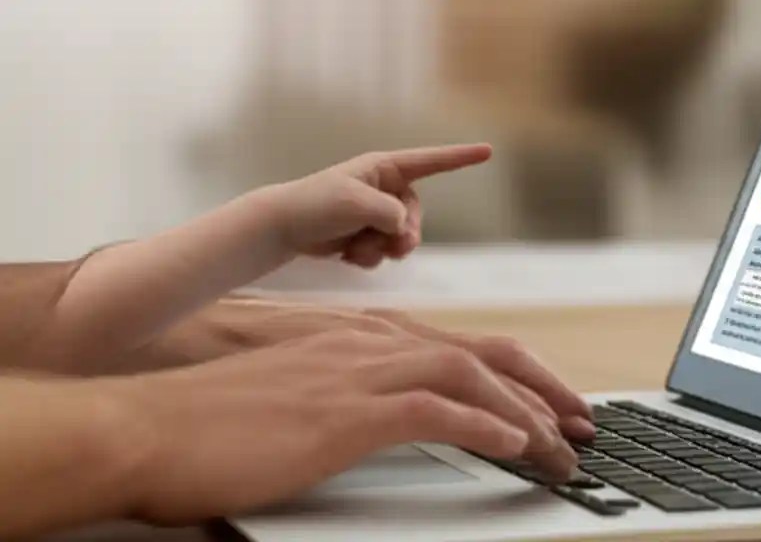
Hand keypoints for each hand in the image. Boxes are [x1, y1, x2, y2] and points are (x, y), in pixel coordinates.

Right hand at [106, 329, 578, 524]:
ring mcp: (358, 373)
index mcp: (363, 341)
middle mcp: (370, 345)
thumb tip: (387, 418)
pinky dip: (484, 426)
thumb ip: (349, 398)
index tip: (552, 406)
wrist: (149, 427)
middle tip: (582, 425)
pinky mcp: (344, 412)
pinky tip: (513, 446)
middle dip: (544, 389)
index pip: (463, 348)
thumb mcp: (299, 399)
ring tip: (562, 449)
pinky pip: (436, 411)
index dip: (518, 376)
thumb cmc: (214, 423)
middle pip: (485, 353)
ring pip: (471, 377)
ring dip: (527, 415)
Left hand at [268, 144, 491, 267]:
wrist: (282, 227)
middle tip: (392, 244)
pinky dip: (369, 258)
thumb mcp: (358, 203)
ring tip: (358, 250)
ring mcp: (375, 213)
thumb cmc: (316, 203)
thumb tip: (403, 230)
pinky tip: (347, 255)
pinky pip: (384, 252)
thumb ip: (390, 213)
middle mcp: (384, 188)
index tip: (488, 151)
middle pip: (416, 215)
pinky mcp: (365, 234)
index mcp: (385, 168)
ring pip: (402, 238)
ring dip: (383, 250)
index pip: (430, 162)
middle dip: (405, 234)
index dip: (460, 158)